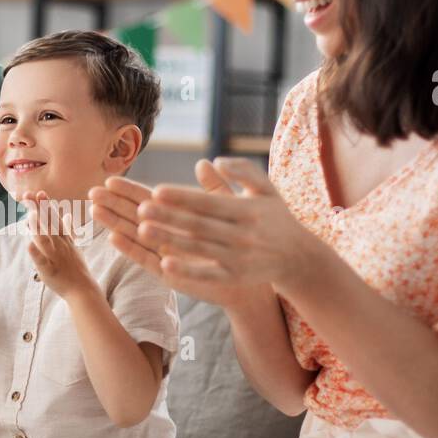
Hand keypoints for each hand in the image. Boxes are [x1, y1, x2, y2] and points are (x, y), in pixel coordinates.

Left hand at [22, 190, 96, 300]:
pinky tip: (28, 245)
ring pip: (44, 239)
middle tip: (27, 195)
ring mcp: (55, 256)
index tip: (38, 191)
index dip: (45, 205)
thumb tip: (68, 215)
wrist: (83, 289)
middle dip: (37, 209)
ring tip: (29, 215)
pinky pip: (42, 261)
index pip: (53, 218)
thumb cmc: (76, 268)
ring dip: (37, 227)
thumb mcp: (73, 245)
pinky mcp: (49, 270)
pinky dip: (36, 253)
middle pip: (47, 224)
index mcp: (63, 238)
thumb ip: (68, 230)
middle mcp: (59, 244)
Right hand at [89, 163, 249, 307]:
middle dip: (113, 204)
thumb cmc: (239, 243)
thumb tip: (203, 162)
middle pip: (134, 216)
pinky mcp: (169, 274)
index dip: (129, 190)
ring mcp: (165, 255)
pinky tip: (113, 237)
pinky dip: (130, 249)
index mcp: (176, 217)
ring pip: (134, 236)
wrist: (251, 279)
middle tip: (92, 192)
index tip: (109, 180)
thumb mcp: (228, 210)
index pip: (148, 200)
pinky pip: (146, 260)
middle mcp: (166, 235)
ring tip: (95, 210)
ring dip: (114, 223)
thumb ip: (214, 188)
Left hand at [136, 157, 320, 299]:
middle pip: (199, 224)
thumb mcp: (267, 190)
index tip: (156, 190)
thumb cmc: (277, 218)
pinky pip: (207, 274)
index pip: (209, 202)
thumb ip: (244, 171)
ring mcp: (238, 258)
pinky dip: (187, 270)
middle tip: (139, 208)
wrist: (298, 258)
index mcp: (247, 210)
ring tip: (142, 230)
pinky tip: (165, 263)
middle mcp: (243, 234)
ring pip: (198, 248)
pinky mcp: (235, 277)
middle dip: (169, 216)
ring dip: (170, 239)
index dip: (182, 196)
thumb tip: (214, 160)